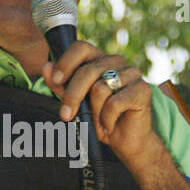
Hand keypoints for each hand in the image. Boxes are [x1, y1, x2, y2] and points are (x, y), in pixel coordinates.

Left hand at [41, 41, 162, 166]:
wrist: (127, 141)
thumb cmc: (101, 119)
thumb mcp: (75, 102)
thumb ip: (61, 85)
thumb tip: (47, 67)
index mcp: (100, 60)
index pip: (81, 48)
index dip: (66, 62)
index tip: (56, 80)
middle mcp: (117, 62)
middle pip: (87, 71)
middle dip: (72, 96)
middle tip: (65, 115)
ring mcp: (132, 74)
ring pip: (100, 88)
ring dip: (94, 112)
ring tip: (98, 122)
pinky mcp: (142, 90)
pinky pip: (114, 103)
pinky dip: (107, 119)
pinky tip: (110, 125)